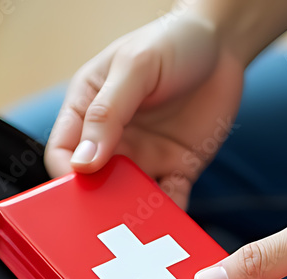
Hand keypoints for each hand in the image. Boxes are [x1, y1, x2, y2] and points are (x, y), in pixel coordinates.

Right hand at [44, 12, 243, 208]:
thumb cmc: (172, 41)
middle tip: (106, 220)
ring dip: (132, 214)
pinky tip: (172, 220)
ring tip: (139, 228)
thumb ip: (107, 112)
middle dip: (97, 204)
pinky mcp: (176, 167)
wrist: (223, 42)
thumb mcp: (135, 67)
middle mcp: (112, 138)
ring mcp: (144, 156)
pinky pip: (169, 199)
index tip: (79, 189)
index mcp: (88, 109)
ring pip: (128, 197)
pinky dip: (170, 213)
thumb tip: (82, 162)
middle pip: (93, 183)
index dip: (66, 174)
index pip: (62, 151)